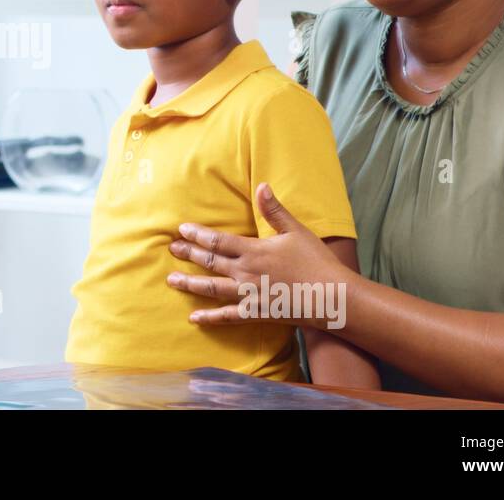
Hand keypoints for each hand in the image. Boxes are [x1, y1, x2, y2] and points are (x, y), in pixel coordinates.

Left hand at [165, 183, 354, 328]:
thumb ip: (274, 210)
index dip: (198, 235)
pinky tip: (193, 318)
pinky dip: (209, 318)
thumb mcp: (296, 230)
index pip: (218, 241)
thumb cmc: (316, 261)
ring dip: (190, 284)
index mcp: (254, 250)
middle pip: (210, 262)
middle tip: (172, 249)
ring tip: (171, 280)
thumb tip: (262, 185)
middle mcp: (246, 272)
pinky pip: (227, 316)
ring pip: (212, 288)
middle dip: (189, 255)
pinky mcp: (256, 313)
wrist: (332, 296)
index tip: (181, 230)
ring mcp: (249, 294)